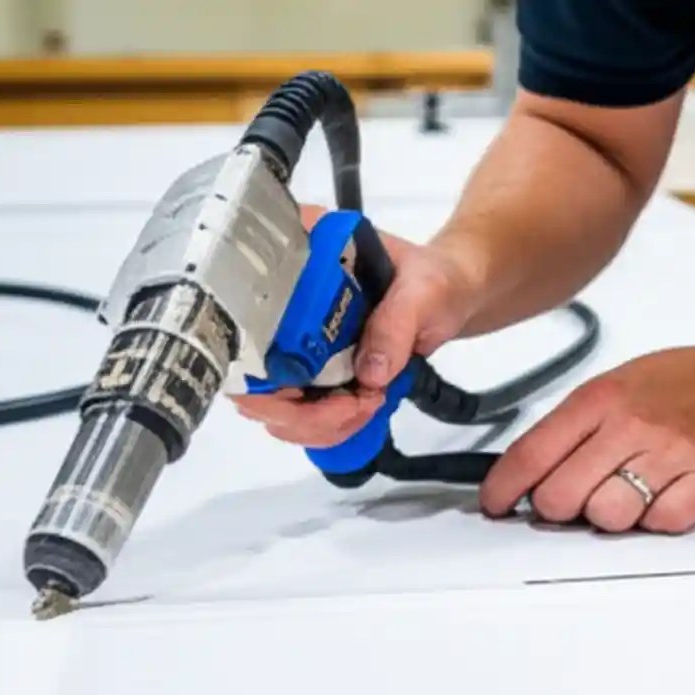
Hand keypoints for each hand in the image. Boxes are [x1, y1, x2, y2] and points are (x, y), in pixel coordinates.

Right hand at [231, 204, 481, 446]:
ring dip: (317, 424)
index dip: (257, 366)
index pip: (241, 318)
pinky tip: (362, 411)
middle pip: (248, 378)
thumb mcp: (423, 290)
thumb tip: (369, 374)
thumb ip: (397, 324)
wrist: (453, 293)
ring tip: (365, 405)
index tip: (306, 387)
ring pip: (273, 407)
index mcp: (297, 265)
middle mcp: (283, 308)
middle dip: (298, 410)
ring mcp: (295, 345)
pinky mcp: (314, 374)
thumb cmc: (436, 279)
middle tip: (352, 406)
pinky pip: (302, 417)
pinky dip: (329, 428)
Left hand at [479, 344, 694, 533]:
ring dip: (609, 514)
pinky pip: (659, 525)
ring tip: (625, 488)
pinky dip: (654, 519)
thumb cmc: (672, 387)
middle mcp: (632, 425)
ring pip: (609, 518)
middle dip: (558, 506)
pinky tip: (659, 492)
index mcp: (600, 400)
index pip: (532, 454)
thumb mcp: (608, 388)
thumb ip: (566, 430)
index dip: (505, 488)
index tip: (496, 503)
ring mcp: (671, 454)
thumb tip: (522, 477)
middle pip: (562, 497)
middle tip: (573, 495)